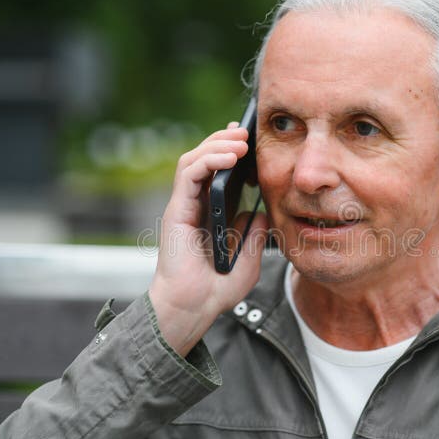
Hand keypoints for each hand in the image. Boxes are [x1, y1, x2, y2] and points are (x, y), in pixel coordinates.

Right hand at [148, 122, 267, 355]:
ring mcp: (183, 205)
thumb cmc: (216, 288)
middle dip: (226, 140)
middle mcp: (194, 205)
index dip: (232, 151)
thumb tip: (262, 213)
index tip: (251, 139)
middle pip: (205, 158)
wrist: (192, 307)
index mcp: (210, 212)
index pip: (218, 172)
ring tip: (241, 140)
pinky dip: (208, 160)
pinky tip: (229, 157)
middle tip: (248, 131)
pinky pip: (188, 173)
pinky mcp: (176, 209)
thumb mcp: (249, 259)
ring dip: (217, 144)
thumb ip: (256, 235)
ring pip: (193, 158)